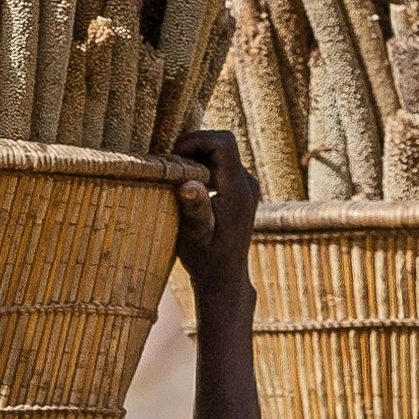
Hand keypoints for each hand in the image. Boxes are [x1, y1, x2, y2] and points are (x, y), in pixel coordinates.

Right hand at [171, 130, 258, 293]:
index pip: (222, 143)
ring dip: (195, 158)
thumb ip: (194, 209)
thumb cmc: (207, 261)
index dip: (196, 140)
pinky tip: (186, 188)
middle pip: (221, 143)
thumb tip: (188, 183)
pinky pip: (220, 165)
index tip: (173, 156)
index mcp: (238, 190)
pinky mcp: (240, 190)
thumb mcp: (195, 237)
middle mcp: (248, 183)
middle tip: (170, 169)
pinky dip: (201, 168)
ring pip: (220, 152)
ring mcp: (246, 186)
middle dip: (193, 148)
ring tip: (176, 180)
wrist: (225, 279)